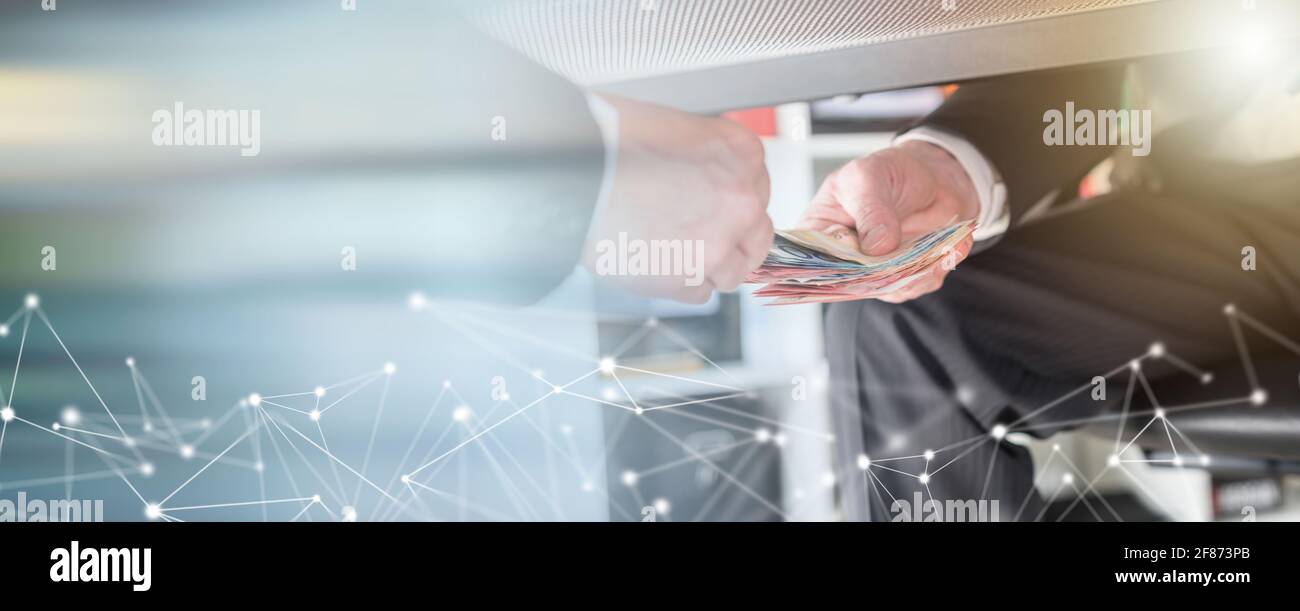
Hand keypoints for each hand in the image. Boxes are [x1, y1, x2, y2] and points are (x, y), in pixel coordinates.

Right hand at [583, 95, 773, 303]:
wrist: (573, 175)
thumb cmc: (611, 143)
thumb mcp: (676, 130)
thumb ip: (707, 160)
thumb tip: (709, 182)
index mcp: (742, 154)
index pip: (758, 188)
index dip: (732, 201)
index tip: (715, 207)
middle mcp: (741, 201)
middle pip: (757, 234)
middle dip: (734, 239)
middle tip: (701, 235)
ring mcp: (718, 244)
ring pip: (735, 271)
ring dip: (710, 266)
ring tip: (673, 252)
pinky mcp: (688, 279)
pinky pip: (700, 293)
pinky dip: (682, 284)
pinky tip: (657, 264)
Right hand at [797, 141, 978, 302]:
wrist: (933, 178)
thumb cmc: (888, 172)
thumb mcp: (868, 177)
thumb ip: (870, 209)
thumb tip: (877, 246)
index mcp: (818, 234)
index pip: (809, 263)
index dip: (827, 269)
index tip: (856, 258)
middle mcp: (843, 260)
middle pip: (850, 283)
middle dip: (879, 271)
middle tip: (902, 248)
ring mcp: (873, 272)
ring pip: (886, 288)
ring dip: (913, 269)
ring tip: (932, 243)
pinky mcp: (902, 278)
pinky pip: (915, 284)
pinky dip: (935, 266)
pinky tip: (948, 245)